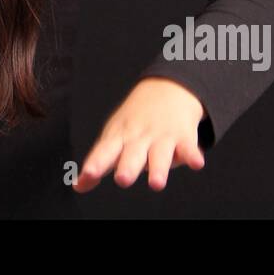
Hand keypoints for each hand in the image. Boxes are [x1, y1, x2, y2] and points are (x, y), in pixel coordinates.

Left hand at [75, 76, 206, 192]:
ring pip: (160, 154)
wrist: (166, 88)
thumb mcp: (113, 137)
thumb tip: (78, 186)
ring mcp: (161, 136)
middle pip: (132, 154)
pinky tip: (195, 163)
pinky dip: (192, 154)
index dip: (96, 163)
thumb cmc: (135, 122)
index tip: (89, 174)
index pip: (105, 151)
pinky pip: (188, 147)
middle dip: (128, 167)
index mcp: (119, 138)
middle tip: (122, 179)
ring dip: (158, 168)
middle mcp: (139, 138)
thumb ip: (98, 163)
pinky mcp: (183, 136)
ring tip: (156, 183)